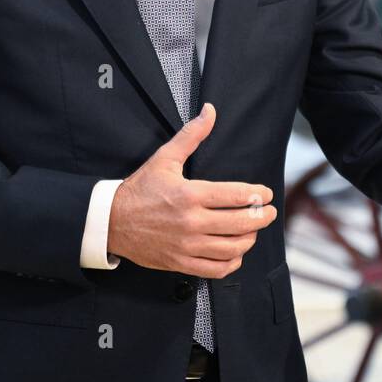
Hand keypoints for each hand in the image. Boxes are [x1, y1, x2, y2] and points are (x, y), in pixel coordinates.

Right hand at [107, 103, 277, 277]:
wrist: (111, 221)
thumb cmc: (140, 189)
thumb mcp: (165, 158)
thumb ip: (191, 135)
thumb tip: (210, 111)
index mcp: (190, 194)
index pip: (236, 196)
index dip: (258, 195)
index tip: (266, 193)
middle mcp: (191, 222)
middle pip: (241, 224)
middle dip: (262, 217)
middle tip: (270, 212)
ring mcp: (187, 245)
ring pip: (232, 248)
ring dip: (249, 239)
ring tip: (252, 230)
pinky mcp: (180, 263)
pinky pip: (216, 269)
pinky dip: (232, 262)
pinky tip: (235, 252)